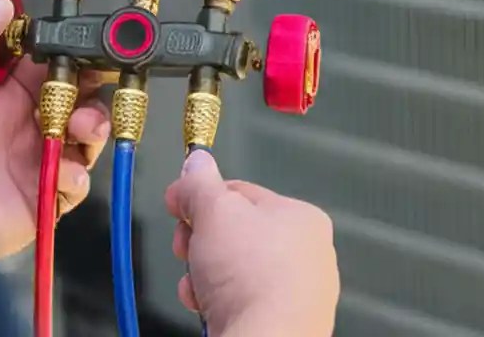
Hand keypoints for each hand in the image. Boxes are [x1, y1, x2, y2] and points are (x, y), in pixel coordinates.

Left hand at [0, 0, 110, 259]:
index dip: (63, 48)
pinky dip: (79, 174)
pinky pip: (83, 178)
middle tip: (88, 86)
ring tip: (81, 130)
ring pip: (89, 130)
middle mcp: (22, 121)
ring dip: (94, 125)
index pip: (42, 58)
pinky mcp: (50, 193)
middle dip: (91, 84)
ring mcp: (38, 156)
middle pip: (76, 90)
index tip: (75, 44)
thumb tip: (0, 6)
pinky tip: (59, 174)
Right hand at [166, 150, 338, 336]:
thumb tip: (196, 163)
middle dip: (201, 242)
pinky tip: (207, 307)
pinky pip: (237, 303)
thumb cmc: (255, 279)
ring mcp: (295, 292)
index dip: (203, 196)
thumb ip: (201, 184)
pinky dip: (215, 303)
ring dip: (202, 275)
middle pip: (235, 234)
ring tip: (199, 285)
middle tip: (188, 248)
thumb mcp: (216, 212)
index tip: (177, 203)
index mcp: (302, 218)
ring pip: (232, 271)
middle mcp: (306, 255)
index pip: (243, 193)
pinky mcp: (279, 322)